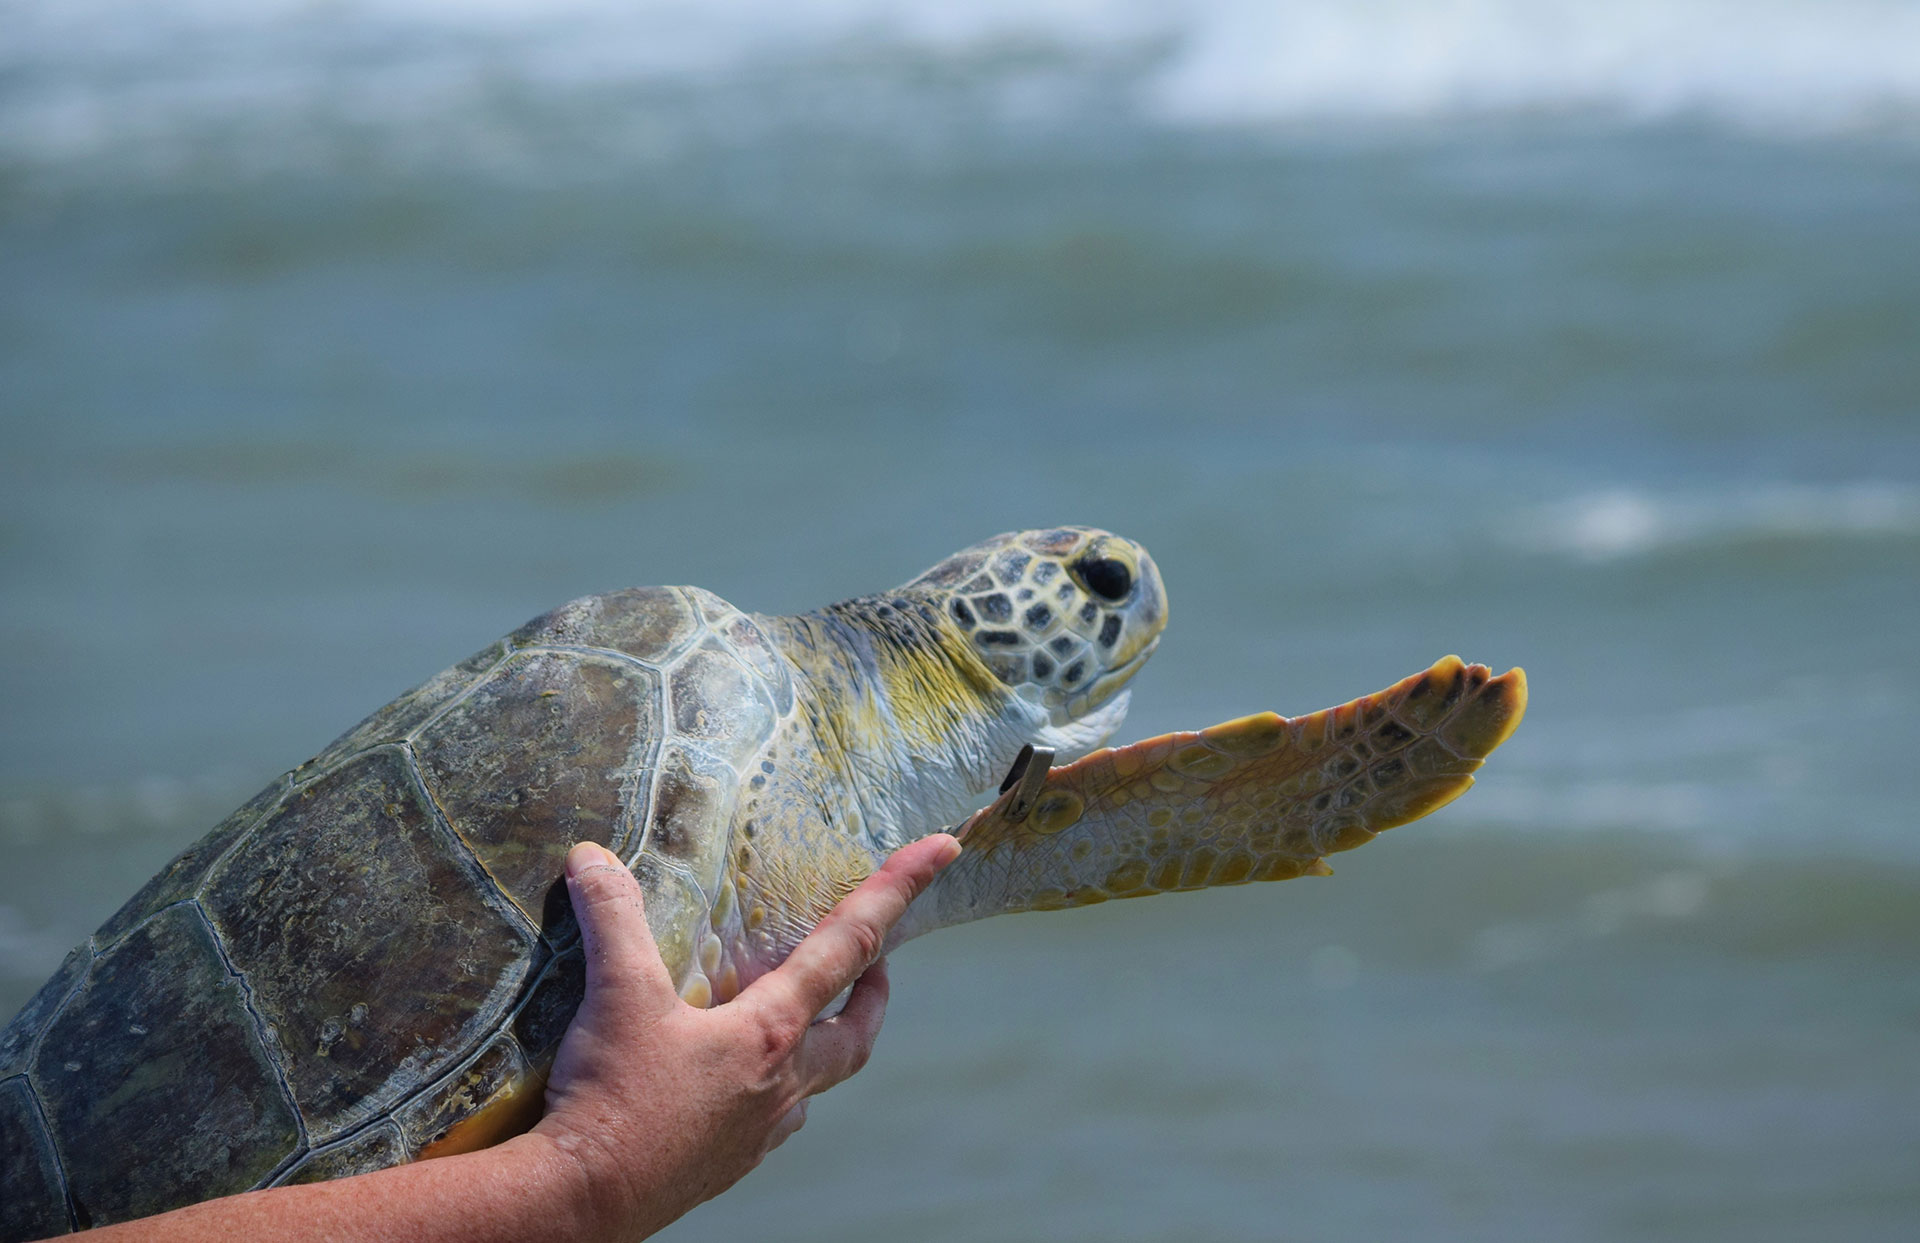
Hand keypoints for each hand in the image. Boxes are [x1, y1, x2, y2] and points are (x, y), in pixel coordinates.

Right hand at [532, 834, 961, 1240]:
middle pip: (856, 1033)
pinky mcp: (728, 1163)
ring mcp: (758, 1130)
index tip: (943, 849)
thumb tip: (592, 856)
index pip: (851, 943)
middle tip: (878, 962)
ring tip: (796, 1019)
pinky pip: (771, 1121)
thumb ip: (614, 917)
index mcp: (770, 1031)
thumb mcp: (616, 994)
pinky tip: (737, 1084)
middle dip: (877, 991)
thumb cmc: (613, 1100)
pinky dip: (772, 1092)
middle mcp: (781, 1083)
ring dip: (819, 1046)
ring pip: (814, 1082)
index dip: (900, 888)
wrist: (584, 1203)